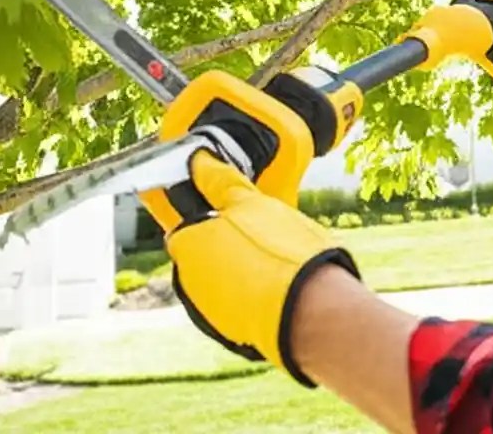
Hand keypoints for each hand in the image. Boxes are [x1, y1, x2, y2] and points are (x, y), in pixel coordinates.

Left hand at [161, 151, 360, 387]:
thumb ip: (222, 183)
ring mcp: (206, 308)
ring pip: (218, 277)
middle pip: (201, 250)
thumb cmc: (280, 252)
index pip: (183, 219)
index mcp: (186, 243)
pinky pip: (233, 301)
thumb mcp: (253, 204)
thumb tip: (200, 162)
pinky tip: (275, 284)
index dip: (204, 209)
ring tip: (273, 259)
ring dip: (237, 267)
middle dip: (222, 240)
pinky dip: (248, 292)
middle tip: (259, 230)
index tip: (225, 206)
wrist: (309, 310)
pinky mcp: (228, 330)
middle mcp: (188, 278)